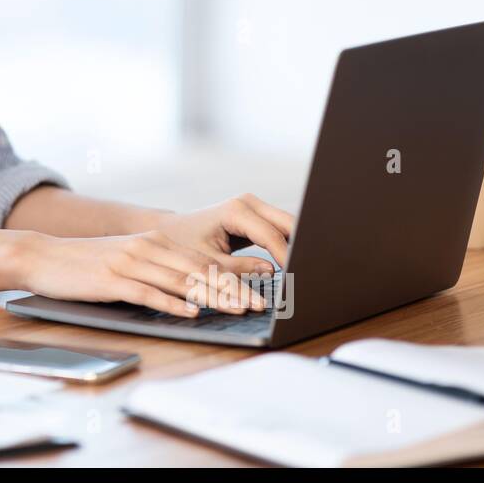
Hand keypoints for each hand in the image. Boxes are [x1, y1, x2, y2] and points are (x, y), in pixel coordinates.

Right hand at [15, 227, 274, 318]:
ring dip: (213, 296)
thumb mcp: (127, 258)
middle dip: (234, 288)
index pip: (202, 260)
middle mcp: (147, 247)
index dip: (234, 274)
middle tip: (261, 303)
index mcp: (154, 241)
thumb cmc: (86, 263)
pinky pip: (149, 293)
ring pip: (180, 281)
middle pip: (199, 271)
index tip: (261, 285)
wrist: (42, 256)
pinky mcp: (113, 279)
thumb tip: (192, 288)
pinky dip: (173, 303)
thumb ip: (157, 267)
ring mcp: (130, 262)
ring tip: (239, 309)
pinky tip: (191, 312)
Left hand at [134, 194, 295, 269]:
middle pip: (289, 224)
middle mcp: (248, 203)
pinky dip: (289, 245)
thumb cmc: (183, 246)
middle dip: (302, 247)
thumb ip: (239, 270)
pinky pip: (280, 230)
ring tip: (310, 271)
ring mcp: (255, 207)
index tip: (301, 279)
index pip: (272, 236)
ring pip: (289, 226)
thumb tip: (272, 272)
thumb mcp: (208, 262)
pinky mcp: (257, 216)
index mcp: (236, 211)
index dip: (289, 257)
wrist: (170, 233)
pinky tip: (297, 265)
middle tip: (314, 274)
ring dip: (298, 245)